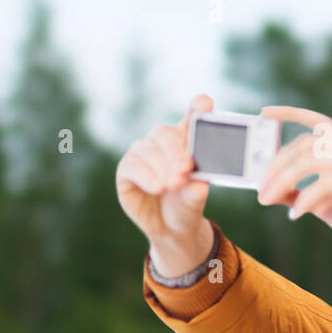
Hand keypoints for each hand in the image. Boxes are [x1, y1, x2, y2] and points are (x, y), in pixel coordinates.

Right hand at [116, 94, 215, 276]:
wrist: (171, 228)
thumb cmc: (187, 205)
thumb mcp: (196, 199)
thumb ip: (197, 190)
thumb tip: (199, 185)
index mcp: (186, 140)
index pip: (192, 116)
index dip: (198, 108)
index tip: (205, 104)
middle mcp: (163, 141)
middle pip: (166, 133)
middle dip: (176, 150)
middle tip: (186, 169)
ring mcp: (143, 152)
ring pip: (149, 149)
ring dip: (162, 166)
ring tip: (174, 184)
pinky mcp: (126, 169)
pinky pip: (132, 166)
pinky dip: (146, 176)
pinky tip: (158, 187)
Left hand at [256, 106, 331, 266]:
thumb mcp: (320, 204)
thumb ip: (297, 192)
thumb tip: (266, 189)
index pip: (317, 121)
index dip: (290, 114)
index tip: (264, 113)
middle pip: (304, 145)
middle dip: (275, 167)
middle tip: (259, 191)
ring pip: (308, 161)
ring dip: (281, 181)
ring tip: (266, 200)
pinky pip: (322, 185)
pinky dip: (304, 201)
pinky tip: (295, 216)